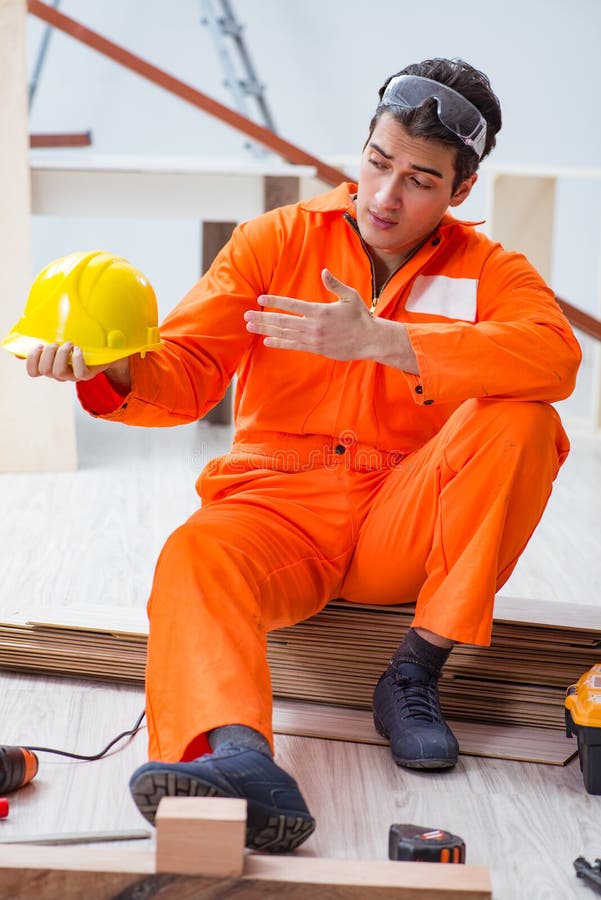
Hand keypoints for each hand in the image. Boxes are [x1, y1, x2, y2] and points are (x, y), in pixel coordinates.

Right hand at [26, 342, 130, 389]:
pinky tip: (79, 349)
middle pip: (45, 370)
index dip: (32, 360)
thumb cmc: (79, 342)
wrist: (103, 348)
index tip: (39, 345)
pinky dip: (77, 358)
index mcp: (50, 365)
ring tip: (69, 344)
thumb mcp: (60, 340)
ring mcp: (73, 376)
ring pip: (58, 372)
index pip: (33, 371)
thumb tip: (26, 338)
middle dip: (48, 353)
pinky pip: (79, 372)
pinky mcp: (87, 375)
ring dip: (61, 354)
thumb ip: (44, 341)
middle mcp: (60, 373)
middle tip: (56, 343)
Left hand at [244, 268, 375, 360]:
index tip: (260, 298)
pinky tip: (266, 340)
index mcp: (320, 311)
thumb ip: (335, 284)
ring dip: (266, 330)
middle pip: (283, 321)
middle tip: (246, 315)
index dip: (275, 301)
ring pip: (284, 334)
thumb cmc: (361, 316)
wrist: (370, 341)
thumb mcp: (350, 297)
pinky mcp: (315, 348)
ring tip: (250, 326)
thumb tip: (323, 272)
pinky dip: (279, 343)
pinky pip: (293, 345)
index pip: (292, 305)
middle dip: (262, 318)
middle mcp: (314, 325)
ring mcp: (313, 339)